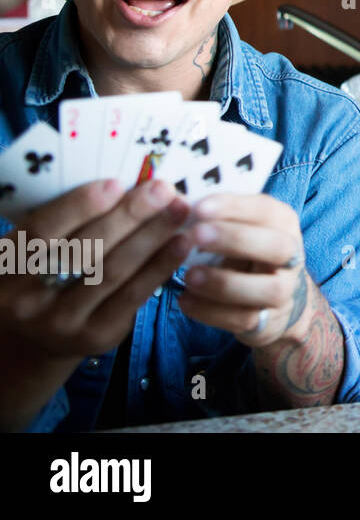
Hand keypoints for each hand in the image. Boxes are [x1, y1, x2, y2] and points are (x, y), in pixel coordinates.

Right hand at [0, 179, 191, 359]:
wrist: (40, 334)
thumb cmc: (44, 270)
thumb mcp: (36, 247)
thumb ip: (65, 220)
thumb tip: (125, 182)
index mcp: (3, 265)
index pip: (40, 232)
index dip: (78, 207)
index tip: (116, 183)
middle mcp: (23, 299)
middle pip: (83, 251)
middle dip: (128, 216)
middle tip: (163, 190)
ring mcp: (59, 322)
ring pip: (112, 272)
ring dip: (151, 237)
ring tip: (179, 210)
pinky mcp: (95, 337)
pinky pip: (133, 295)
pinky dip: (160, 266)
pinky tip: (181, 243)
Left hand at [178, 194, 313, 347]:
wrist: (275, 300)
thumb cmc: (245, 253)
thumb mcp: (238, 228)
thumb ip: (213, 217)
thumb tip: (171, 202)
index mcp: (283, 223)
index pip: (266, 210)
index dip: (234, 208)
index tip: (198, 207)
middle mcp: (291, 256)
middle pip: (276, 247)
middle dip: (236, 239)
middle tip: (196, 235)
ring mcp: (283, 290)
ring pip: (269, 289)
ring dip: (226, 282)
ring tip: (189, 276)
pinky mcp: (267, 322)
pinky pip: (244, 319)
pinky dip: (211, 311)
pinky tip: (185, 300)